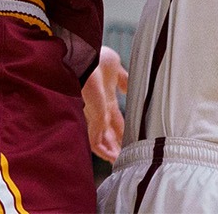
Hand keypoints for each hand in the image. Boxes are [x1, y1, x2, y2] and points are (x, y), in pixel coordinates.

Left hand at [83, 45, 128, 162]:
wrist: (87, 55)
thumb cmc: (98, 57)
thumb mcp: (116, 67)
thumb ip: (123, 79)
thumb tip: (129, 88)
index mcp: (105, 97)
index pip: (115, 119)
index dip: (122, 130)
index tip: (131, 140)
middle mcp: (99, 108)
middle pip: (108, 132)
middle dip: (117, 144)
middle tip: (126, 157)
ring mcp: (95, 114)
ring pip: (101, 139)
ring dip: (111, 151)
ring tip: (120, 162)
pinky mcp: (93, 117)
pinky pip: (96, 140)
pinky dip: (104, 151)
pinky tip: (113, 158)